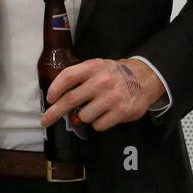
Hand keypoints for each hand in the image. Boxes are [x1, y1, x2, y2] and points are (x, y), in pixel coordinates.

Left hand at [42, 58, 163, 132]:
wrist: (146, 77)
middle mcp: (102, 81)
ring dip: (85, 116)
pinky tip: (106, 115)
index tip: (50, 99)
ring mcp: (112, 97)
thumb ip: (81, 77)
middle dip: (55, 113)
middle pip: (70, 99)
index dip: (55, 89)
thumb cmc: (116, 73)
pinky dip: (99, 123)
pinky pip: (98, 125)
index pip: (68, 77)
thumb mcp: (99, 66)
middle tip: (46, 121)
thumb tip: (59, 97)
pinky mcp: (121, 112)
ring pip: (84, 116)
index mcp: (94, 67)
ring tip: (95, 109)